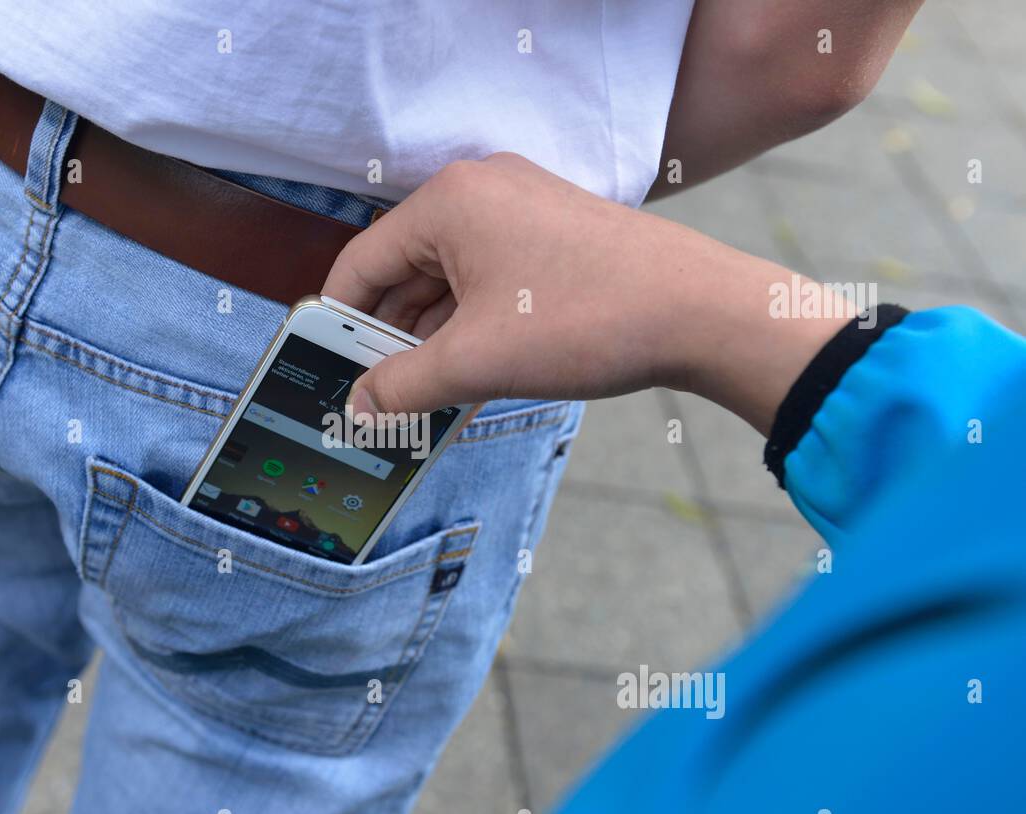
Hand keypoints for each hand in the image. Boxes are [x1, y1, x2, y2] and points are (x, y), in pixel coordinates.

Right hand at [323, 153, 849, 435]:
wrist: (703, 313)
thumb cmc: (589, 320)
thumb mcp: (476, 361)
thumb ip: (402, 384)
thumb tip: (359, 406)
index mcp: (449, 202)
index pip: (361, 262)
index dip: (337, 323)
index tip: (328, 371)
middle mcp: (481, 191)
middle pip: (403, 269)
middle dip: (388, 337)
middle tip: (375, 396)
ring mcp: (522, 208)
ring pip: (448, 278)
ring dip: (431, 337)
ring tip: (421, 398)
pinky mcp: (554, 233)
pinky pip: (489, 279)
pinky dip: (471, 324)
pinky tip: (468, 374)